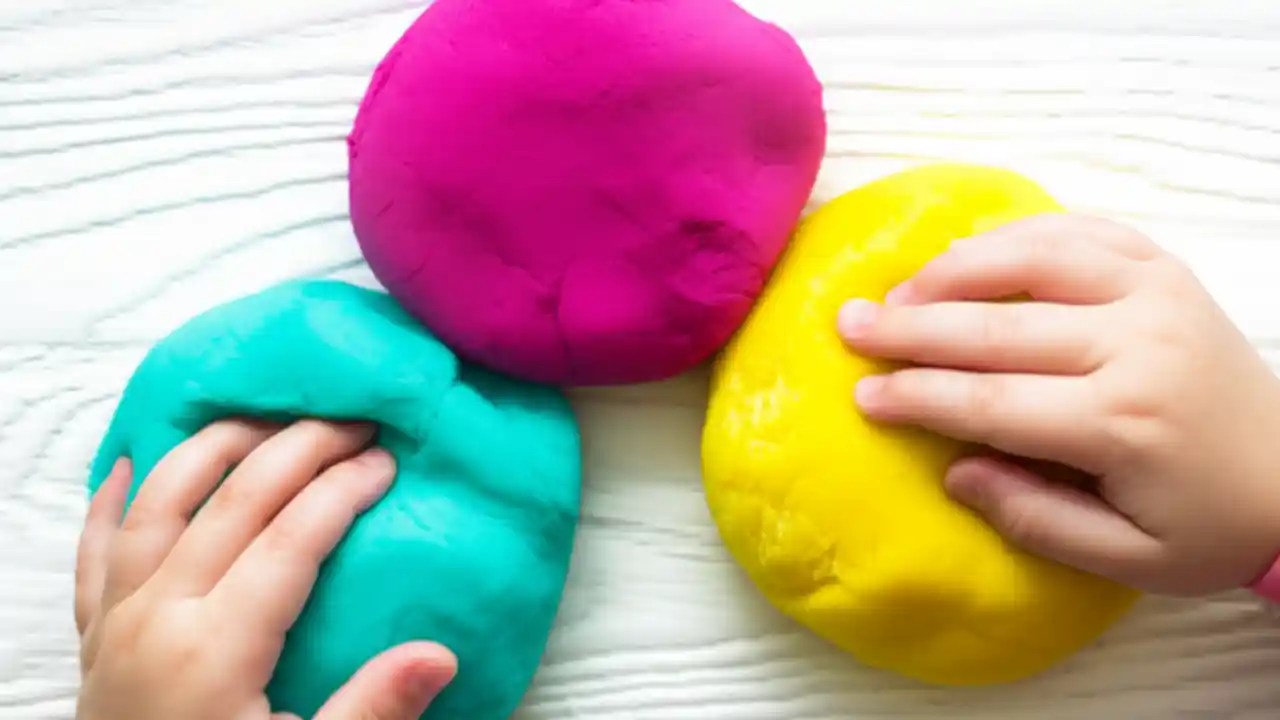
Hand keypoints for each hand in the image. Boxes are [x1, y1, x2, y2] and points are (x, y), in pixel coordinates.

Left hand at [76, 419, 456, 718]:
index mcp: (217, 647)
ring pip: (157, 503)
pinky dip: (110, 502)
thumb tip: (440, 653)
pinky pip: (93, 552)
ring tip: (260, 417)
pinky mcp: (91, 639)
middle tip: (351, 419)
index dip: (343, 487)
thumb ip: (372, 710)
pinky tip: (127, 464)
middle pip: (231, 499)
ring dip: (209, 448)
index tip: (386, 459)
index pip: (292, 536)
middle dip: (297, 447)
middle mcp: (158, 616)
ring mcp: (115, 622)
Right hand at [837, 214, 1279, 595]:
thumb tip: (954, 472)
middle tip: (850, 323)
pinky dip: (1022, 233)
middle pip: (998, 324)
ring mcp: (1156, 293)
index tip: (862, 395)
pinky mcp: (1168, 269)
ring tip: (902, 285)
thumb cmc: (1206, 527)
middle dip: (913, 324)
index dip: (918, 397)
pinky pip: (1083, 230)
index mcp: (1123, 423)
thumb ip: (1035, 519)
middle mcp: (1138, 344)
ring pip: (1035, 257)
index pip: (991, 401)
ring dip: (957, 267)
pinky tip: (976, 250)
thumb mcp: (1127, 559)